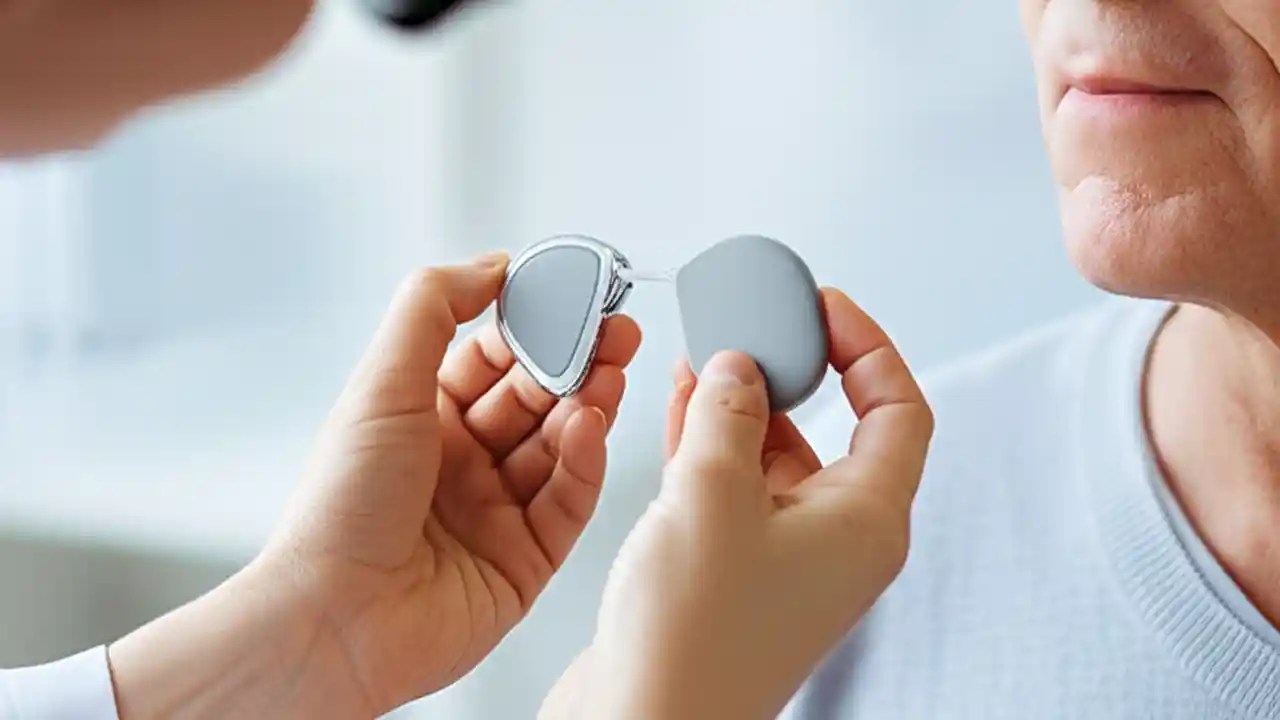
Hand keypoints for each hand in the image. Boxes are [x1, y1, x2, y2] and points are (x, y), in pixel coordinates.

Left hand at [108, 254, 641, 717]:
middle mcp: (461, 463)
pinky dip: (586, 462)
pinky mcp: (525, 561)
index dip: (535, 324)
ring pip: (562, 445)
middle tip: (617, 332)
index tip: (574, 295)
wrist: (335, 618)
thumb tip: (492, 264)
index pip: (495, 357)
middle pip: (538, 397)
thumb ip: (435, 307)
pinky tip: (590, 428)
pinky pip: (570, 502)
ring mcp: (495, 512)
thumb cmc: (342, 506)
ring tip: (610, 373)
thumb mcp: (383, 381)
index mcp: (423, 419)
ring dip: (589, 405)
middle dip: (578, 361)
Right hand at [541, 289, 932, 719]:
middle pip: (833, 429)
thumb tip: (737, 367)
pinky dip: (710, 446)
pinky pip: (734, 491)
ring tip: (700, 353)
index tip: (821, 305)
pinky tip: (679, 405)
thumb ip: (729, 414)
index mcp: (866, 522)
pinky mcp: (735, 574)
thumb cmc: (691, 638)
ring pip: (775, 458)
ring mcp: (785, 560)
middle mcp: (836, 541)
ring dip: (739, 406)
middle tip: (751, 322)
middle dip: (790, 371)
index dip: (866, 347)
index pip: (898, 411)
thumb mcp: (711, 495)